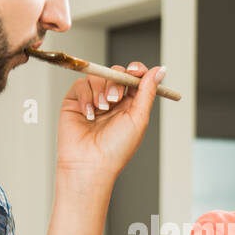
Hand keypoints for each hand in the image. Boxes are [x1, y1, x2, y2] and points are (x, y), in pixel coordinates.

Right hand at [56, 61, 165, 178]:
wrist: (89, 164)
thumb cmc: (116, 149)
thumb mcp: (139, 118)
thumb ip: (148, 91)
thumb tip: (159, 70)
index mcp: (130, 105)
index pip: (134, 77)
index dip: (136, 70)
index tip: (134, 71)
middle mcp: (112, 101)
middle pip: (116, 72)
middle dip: (116, 82)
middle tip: (115, 99)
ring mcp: (93, 100)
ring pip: (98, 76)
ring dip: (101, 90)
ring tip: (101, 109)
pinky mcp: (75, 101)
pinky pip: (81, 84)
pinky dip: (85, 96)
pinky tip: (88, 114)